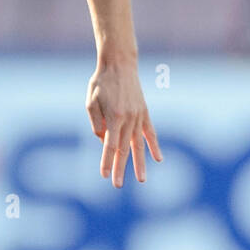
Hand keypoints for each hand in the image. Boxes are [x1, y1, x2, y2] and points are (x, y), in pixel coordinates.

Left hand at [86, 61, 161, 186]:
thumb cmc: (101, 83)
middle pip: (123, 149)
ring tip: (141, 180)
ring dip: (139, 163)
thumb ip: (96, 124)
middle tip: (117, 185)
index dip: (106, 161)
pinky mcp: (145, 112)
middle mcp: (128, 119)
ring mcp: (139, 116)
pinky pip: (151, 132)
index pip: (109, 145)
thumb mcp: (91, 102)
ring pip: (139, 144)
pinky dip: (154, 146)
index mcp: (114, 117)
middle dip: (120, 168)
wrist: (119, 64)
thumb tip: (104, 142)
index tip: (104, 176)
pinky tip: (158, 159)